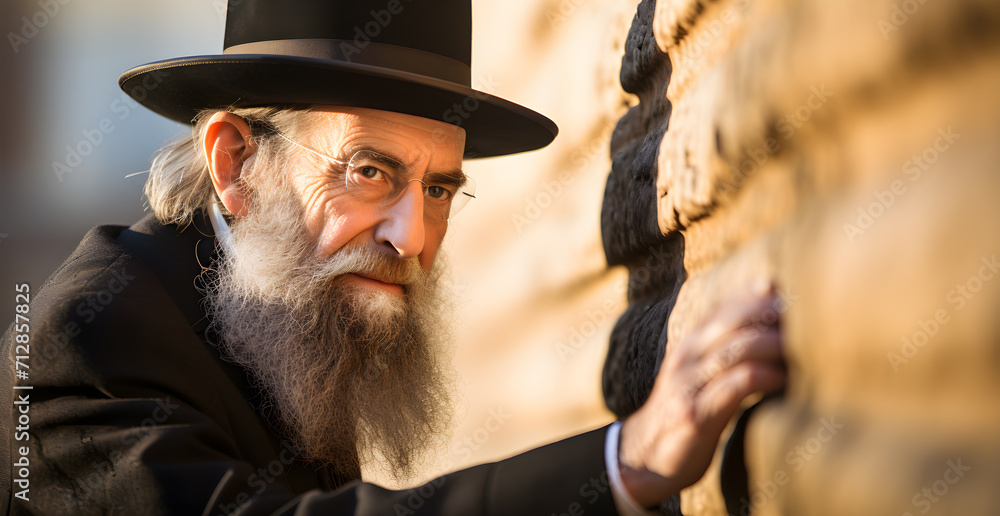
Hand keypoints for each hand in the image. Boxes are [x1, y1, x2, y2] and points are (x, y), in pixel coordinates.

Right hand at [617, 282, 786, 507]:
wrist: (641, 457)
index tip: (792, 293)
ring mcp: (689, 384)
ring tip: (805, 349)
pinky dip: (763, 377)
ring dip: (775, 344)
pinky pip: (734, 386)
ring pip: (736, 349)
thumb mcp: (698, 376)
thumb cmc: (683, 413)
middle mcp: (687, 357)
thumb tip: (770, 337)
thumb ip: (725, 354)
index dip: (759, 296)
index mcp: (690, 345)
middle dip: (772, 314)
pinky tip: (783, 380)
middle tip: (809, 317)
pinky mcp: (696, 414)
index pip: (725, 306)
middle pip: (733, 319)